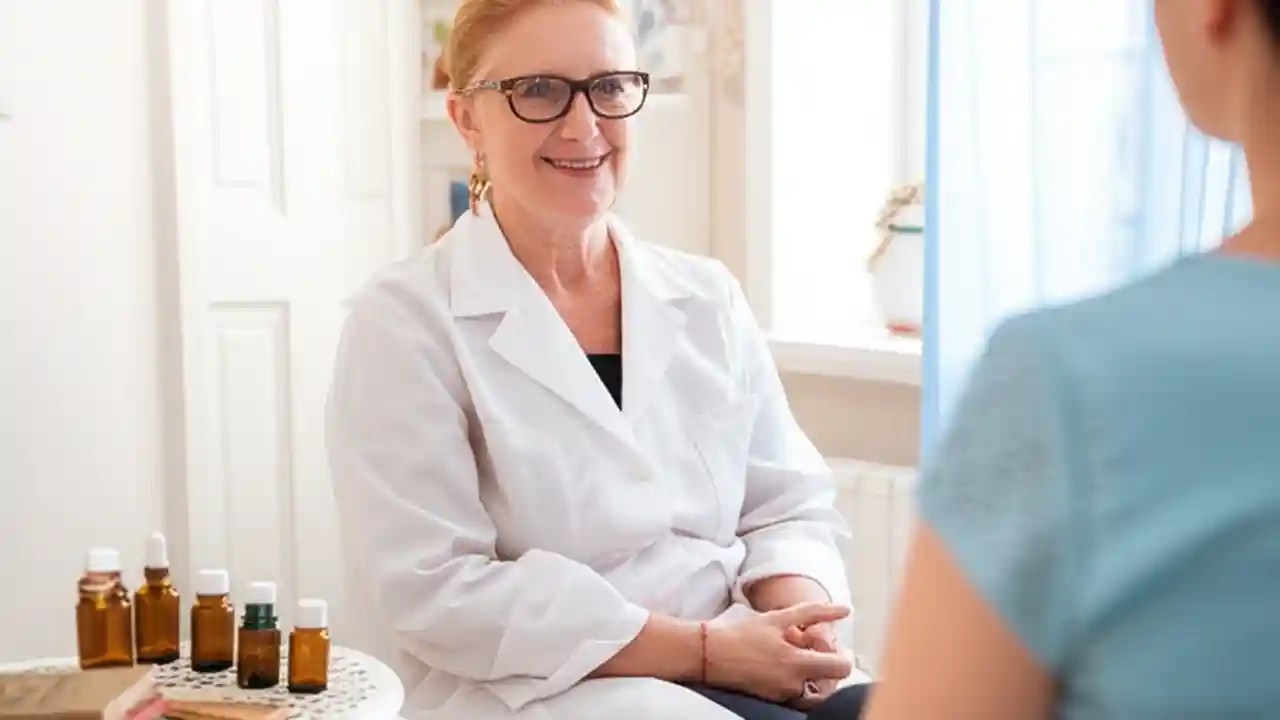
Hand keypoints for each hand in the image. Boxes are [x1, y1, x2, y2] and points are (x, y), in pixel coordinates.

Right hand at [704, 602, 853, 703]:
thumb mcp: (777, 618)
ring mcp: (781, 695)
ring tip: (792, 650)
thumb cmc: (739, 634)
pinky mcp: (770, 699)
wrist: (706, 654)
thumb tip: (845, 610)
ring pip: (811, 686)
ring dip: (809, 669)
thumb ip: (814, 613)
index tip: (830, 643)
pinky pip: (794, 690)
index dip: (842, 655)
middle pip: (829, 680)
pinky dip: (794, 677)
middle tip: (809, 645)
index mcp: (797, 664)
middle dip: (824, 663)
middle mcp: (792, 685)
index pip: (841, 668)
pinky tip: (779, 660)